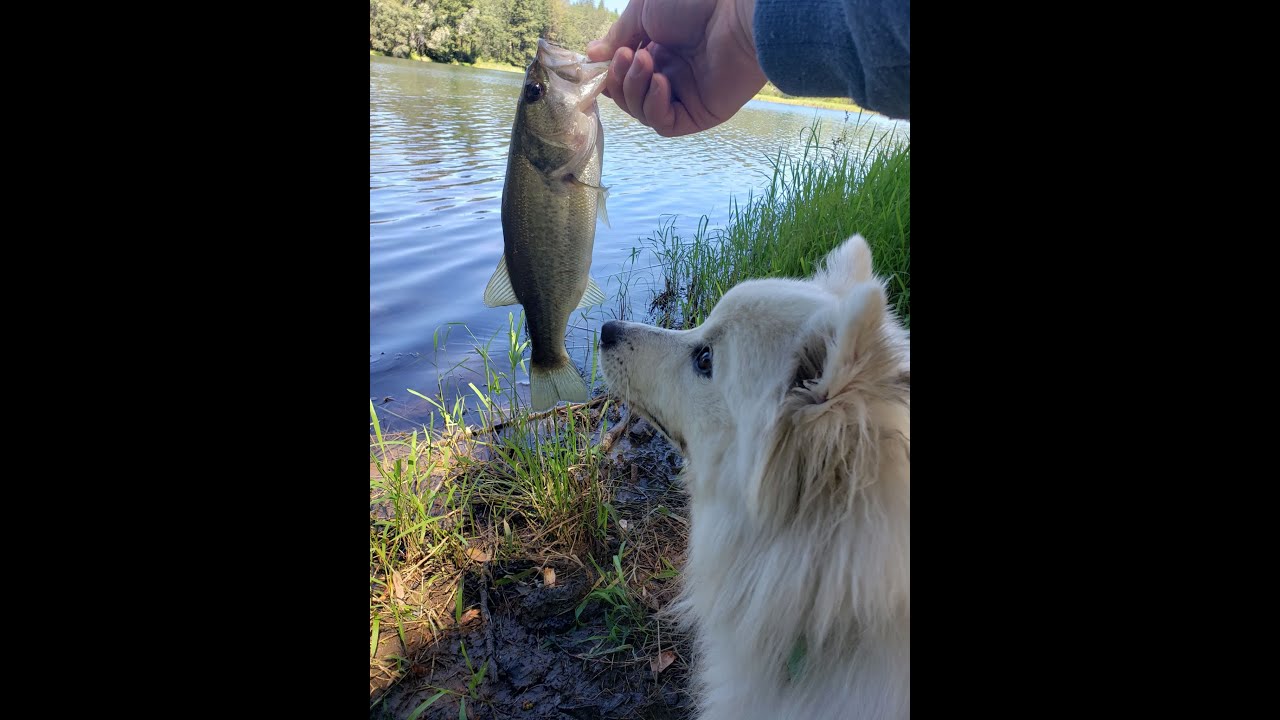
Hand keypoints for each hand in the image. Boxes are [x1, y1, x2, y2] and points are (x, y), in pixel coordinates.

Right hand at [586, 0, 766, 136]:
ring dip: (635, 89)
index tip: (598, 62)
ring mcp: (686, 96)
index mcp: (659, 49)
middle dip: (619, 79)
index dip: (609, 72)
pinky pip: (665, 124)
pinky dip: (654, 107)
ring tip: (645, 61)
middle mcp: (671, 73)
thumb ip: (617, 37)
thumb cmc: (694, 4)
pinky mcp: (701, 115)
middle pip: (629, 96)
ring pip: (643, 112)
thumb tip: (592, 56)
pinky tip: (660, 82)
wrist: (736, 14)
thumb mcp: (643, 12)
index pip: (624, 75)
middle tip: (626, 56)